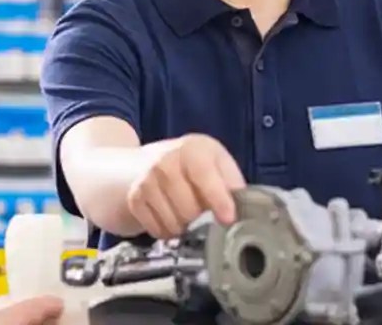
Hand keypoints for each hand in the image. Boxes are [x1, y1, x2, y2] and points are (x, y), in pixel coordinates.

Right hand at [126, 133, 245, 238]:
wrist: (146, 162)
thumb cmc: (192, 166)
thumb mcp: (216, 162)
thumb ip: (231, 181)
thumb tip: (246, 207)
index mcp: (193, 149)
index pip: (204, 173)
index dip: (218, 198)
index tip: (228, 219)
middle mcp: (166, 161)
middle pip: (188, 207)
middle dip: (201, 220)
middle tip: (206, 219)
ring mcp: (147, 180)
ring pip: (173, 222)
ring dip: (185, 229)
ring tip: (189, 219)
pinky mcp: (135, 199)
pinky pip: (157, 229)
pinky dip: (168, 232)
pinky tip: (172, 220)